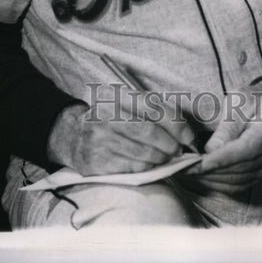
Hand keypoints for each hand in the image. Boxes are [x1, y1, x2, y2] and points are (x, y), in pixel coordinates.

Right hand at [46, 91, 194, 175]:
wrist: (72, 136)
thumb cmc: (110, 118)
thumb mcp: (127, 104)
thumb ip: (155, 110)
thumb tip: (185, 132)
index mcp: (115, 95)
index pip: (152, 107)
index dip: (176, 123)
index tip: (188, 136)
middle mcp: (104, 115)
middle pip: (149, 132)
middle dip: (170, 144)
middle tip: (178, 150)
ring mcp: (99, 140)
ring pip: (143, 153)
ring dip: (161, 158)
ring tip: (164, 156)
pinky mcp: (96, 163)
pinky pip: (133, 167)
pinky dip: (148, 167)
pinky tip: (149, 163)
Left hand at [182, 80, 261, 194]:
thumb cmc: (255, 98)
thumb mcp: (241, 100)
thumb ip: (227, 125)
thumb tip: (210, 151)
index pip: (244, 151)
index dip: (219, 160)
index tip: (196, 164)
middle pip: (240, 169)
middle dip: (210, 171)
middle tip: (184, 169)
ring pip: (239, 180)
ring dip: (213, 179)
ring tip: (189, 173)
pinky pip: (242, 184)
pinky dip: (221, 183)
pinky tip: (204, 177)